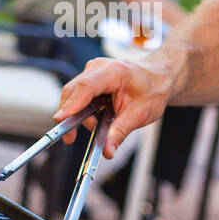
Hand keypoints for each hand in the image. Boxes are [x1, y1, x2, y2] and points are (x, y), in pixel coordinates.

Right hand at [53, 56, 174, 158]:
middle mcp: (98, 68)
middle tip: (70, 139)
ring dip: (78, 114)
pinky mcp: (91, 78)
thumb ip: (120, 132)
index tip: (60, 120)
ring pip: (73, 94)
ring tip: (96, 127)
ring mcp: (93, 71)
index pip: (85, 87)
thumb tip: (107, 151)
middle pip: (73, 91)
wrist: (158, 78)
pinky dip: (83, 109)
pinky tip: (96, 118)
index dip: (71, 105)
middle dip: (69, 116)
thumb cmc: (152, 91)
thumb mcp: (140, 115)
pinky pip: (79, 95)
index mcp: (113, 72)